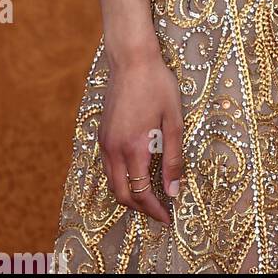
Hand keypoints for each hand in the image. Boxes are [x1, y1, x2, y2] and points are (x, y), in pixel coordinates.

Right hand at [98, 46, 185, 226]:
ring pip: (112, 182)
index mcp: (133, 147)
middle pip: (121, 194)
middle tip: (160, 211)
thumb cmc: (157, 85)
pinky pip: (108, 167)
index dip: (154, 209)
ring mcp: (104, 142)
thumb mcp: (174, 120)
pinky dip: (121, 179)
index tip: (168, 217)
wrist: (132, 59)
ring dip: (129, 195)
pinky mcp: (102, 134)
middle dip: (140, 208)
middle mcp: (113, 149)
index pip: (140, 192)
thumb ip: (173, 157)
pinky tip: (136, 174)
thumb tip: (174, 190)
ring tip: (150, 197)